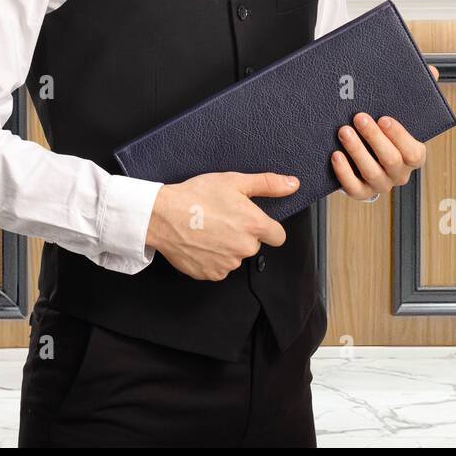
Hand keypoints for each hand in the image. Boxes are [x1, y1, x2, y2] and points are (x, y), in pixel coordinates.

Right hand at [145, 171, 296, 281]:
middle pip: (254, 245)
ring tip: (208, 230)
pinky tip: (201, 243)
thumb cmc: (196, 196)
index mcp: (254, 225)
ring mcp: (227, 264)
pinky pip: (219, 268)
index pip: (278, 236)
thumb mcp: (234, 181)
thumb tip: (292, 185)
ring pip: (235, 257)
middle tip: (222, 220)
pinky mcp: (211, 274)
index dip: (267, 227)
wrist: (163, 215)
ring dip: (227, 247)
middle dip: (243, 236)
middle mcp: (244, 248)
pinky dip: (212, 258)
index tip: (252, 221)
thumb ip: (268, 184)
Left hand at [333, 60, 438, 203]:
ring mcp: (380, 184)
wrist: (366, 151)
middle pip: (391, 160)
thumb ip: (419, 91)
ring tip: (344, 131)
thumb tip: (431, 71)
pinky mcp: (361, 191)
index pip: (414, 152)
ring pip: (372, 172)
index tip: (384, 118)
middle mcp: (399, 173)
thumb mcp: (402, 111)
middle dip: (374, 138)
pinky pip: (354, 188)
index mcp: (413, 155)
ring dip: (357, 150)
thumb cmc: (386, 129)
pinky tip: (336, 155)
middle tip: (358, 118)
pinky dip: (344, 172)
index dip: (399, 136)